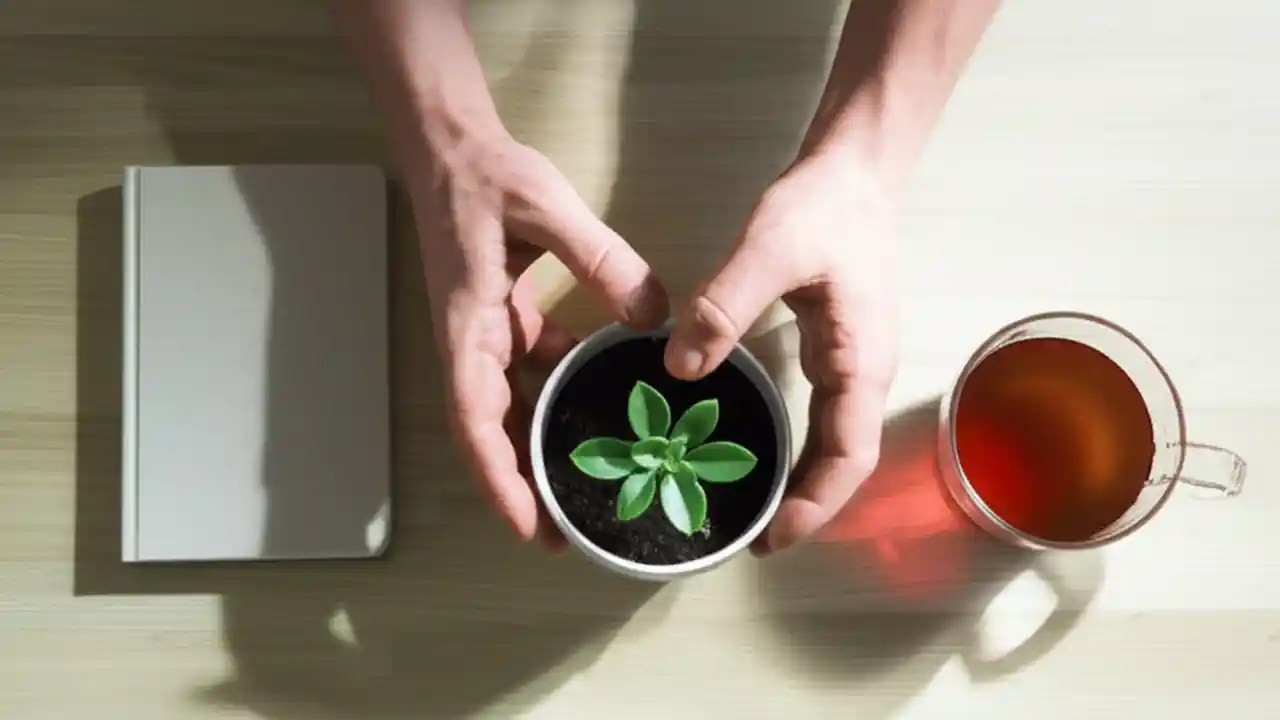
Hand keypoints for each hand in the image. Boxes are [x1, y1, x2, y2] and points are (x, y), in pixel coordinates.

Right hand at [410, 131, 668, 545]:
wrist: (452, 145)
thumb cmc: (486, 176)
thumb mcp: (548, 210)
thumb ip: (602, 261)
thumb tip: (654, 315)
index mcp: (467, 326)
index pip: (474, 420)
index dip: (498, 480)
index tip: (528, 525)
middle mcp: (471, 341)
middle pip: (491, 430)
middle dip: (521, 485)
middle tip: (567, 532)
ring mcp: (486, 332)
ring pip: (512, 405)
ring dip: (541, 444)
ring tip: (590, 480)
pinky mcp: (504, 317)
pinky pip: (532, 368)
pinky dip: (559, 391)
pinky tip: (601, 397)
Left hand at [664, 155, 899, 554]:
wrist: (855, 171)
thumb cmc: (823, 208)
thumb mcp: (768, 249)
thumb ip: (725, 306)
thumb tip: (681, 368)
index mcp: (860, 361)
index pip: (847, 457)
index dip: (814, 506)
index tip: (772, 538)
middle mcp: (865, 373)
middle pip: (843, 463)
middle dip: (804, 508)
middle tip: (748, 539)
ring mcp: (853, 363)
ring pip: (833, 443)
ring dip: (800, 483)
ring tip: (750, 510)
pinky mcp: (836, 350)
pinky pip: (820, 417)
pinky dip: (795, 447)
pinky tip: (756, 452)